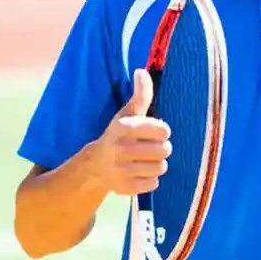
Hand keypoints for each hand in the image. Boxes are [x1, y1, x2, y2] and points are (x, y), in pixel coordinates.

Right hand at [92, 69, 171, 195]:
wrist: (95, 166)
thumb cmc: (119, 135)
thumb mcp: (128, 114)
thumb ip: (140, 94)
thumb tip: (142, 71)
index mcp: (124, 128)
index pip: (163, 130)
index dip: (162, 131)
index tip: (153, 132)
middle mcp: (121, 149)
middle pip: (165, 150)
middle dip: (160, 148)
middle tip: (149, 148)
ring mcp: (121, 170)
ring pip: (161, 168)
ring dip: (156, 164)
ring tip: (144, 160)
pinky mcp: (125, 188)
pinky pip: (153, 184)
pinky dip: (149, 180)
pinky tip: (138, 173)